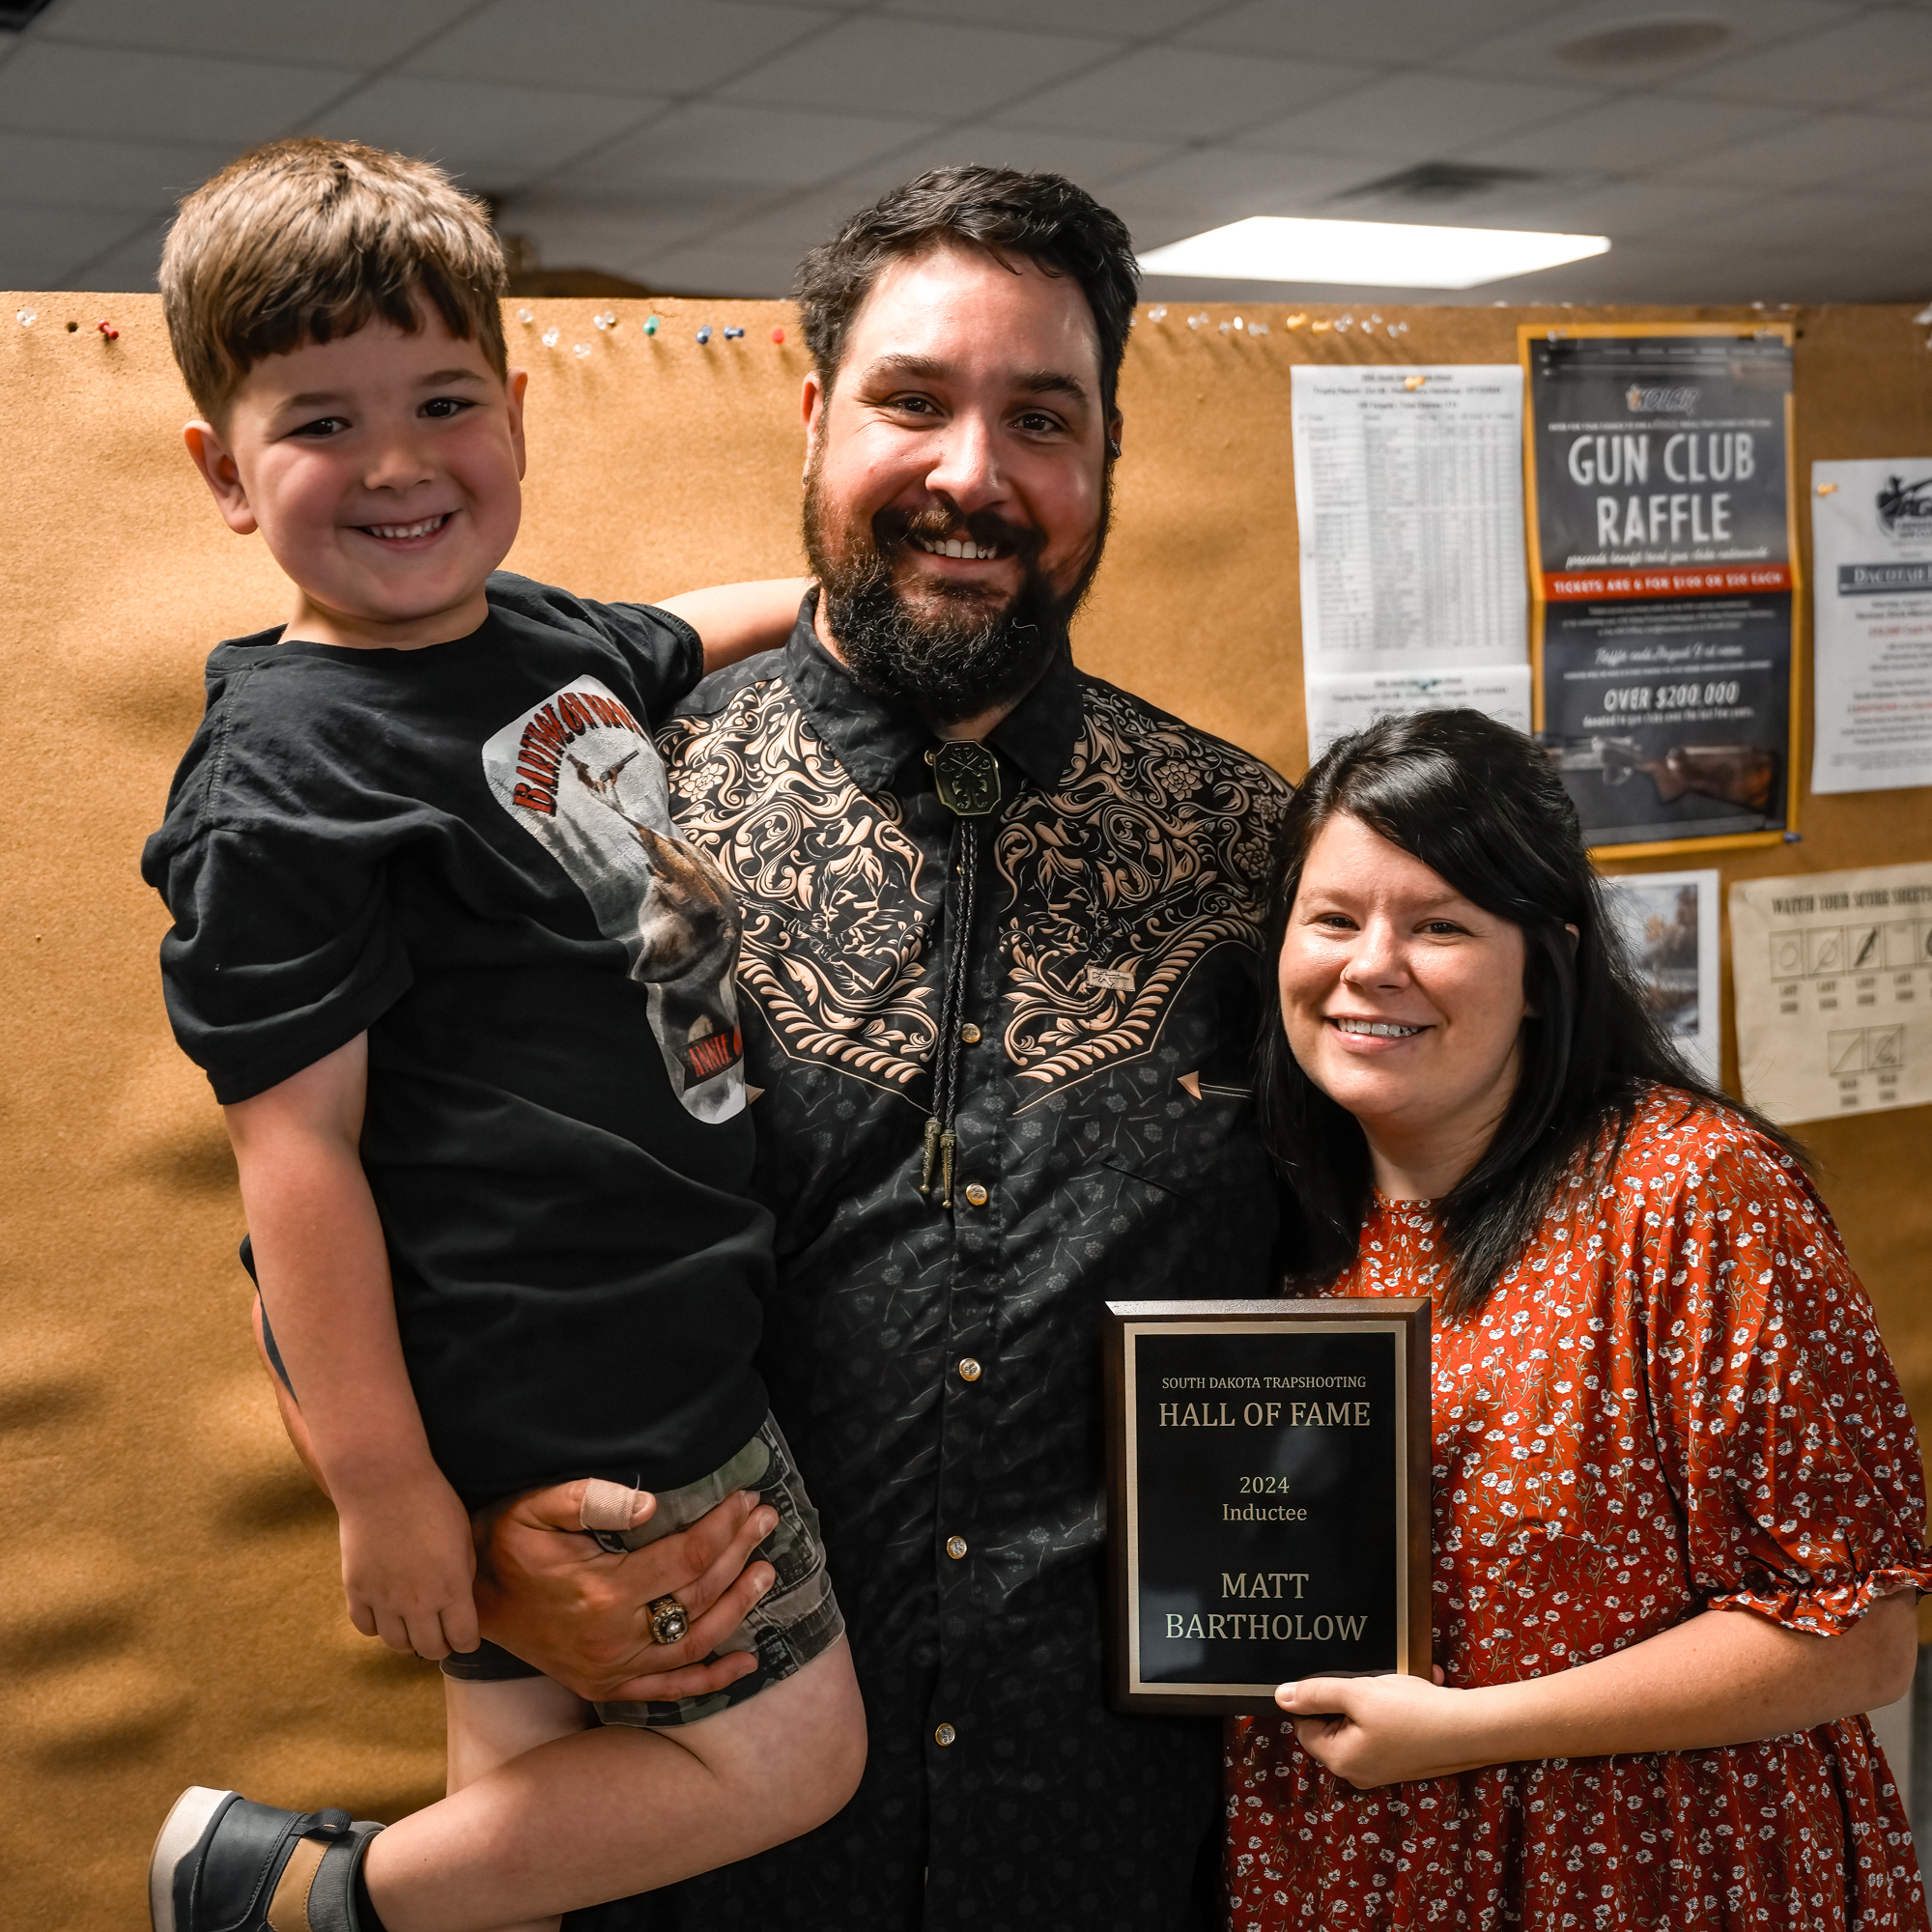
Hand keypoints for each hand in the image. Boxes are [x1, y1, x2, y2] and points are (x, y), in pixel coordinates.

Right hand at [336, 1463, 479, 1660]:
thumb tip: (459, 1601)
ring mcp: (384, 1600)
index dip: (467, 1640)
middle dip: (441, 1645)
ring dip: (409, 1640)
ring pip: (397, 1644)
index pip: (463, 1639)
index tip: (466, 1635)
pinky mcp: (356, 1592)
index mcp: (452, 1587)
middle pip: (430, 1649)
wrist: (383, 1482)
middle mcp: (418, 1603)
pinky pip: (366, 1628)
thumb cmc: (432, 1500)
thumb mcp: (464, 1535)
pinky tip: (386, 1613)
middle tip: (441, 1634)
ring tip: (414, 1626)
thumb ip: (463, 1574)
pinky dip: (378, 1627)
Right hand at [472, 1482, 779, 1702]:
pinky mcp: (607, 1688)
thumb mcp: (535, 1507)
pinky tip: (747, 1663)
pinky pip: (670, 1690)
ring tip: (766, 1571)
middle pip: (698, 1595)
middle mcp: (613, 1639)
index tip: (747, 1498)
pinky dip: (713, 1679)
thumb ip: (591, 1499)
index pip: (686, 1556)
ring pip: (694, 1643)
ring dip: (737, 1607)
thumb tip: (651, 1503)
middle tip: (767, 1519)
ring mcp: (612, 1670)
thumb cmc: (505, 1545)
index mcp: (602, 1592)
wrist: (470, 1600)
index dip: (723, 1526)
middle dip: (740, 1553)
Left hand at [1278, 1666, 1470, 1789]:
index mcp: (1340, 1760)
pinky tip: (1415, 1692)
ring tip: (1397, 1686)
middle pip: (1333, 1724)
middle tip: (1372, 1684)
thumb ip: (1316, 1693)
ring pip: (1361, 1722)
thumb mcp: (1358, 1693)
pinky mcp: (1402, 1759)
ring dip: (1375, 1698)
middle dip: (1350, 1697)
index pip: (1305, 1726)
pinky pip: (1385, 1727)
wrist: (1470, 1729)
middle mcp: (1358, 1772)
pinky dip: (1396, 1705)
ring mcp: (1382, 1768)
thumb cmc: (1413, 1713)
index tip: (1339, 1684)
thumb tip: (1281, 1696)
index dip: (1317, 1699)